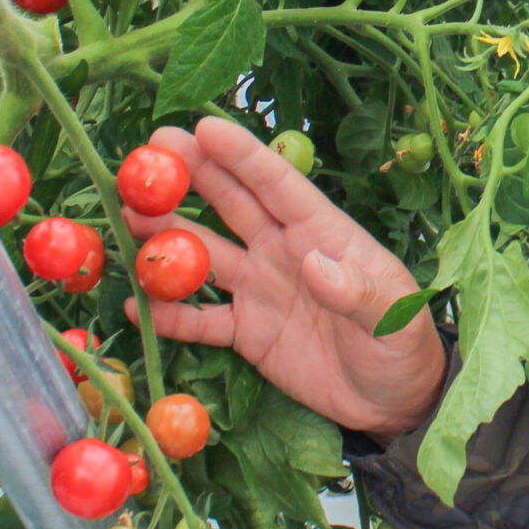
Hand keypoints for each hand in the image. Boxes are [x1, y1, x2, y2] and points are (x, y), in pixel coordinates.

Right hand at [121, 116, 445, 441]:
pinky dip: (169, 314)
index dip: (241, 155)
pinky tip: (135, 306)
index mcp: (323, 233)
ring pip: (205, 254)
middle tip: (145, 154)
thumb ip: (356, 290)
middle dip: (190, 175)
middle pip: (230, 204)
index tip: (202, 127)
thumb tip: (315, 264)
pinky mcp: (247, 332)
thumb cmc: (403, 346)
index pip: (277, 185)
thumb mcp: (394, 317)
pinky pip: (200, 319)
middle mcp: (284, 251)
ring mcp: (261, 289)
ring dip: (167, 238)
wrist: (393, 401)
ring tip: (125, 219)